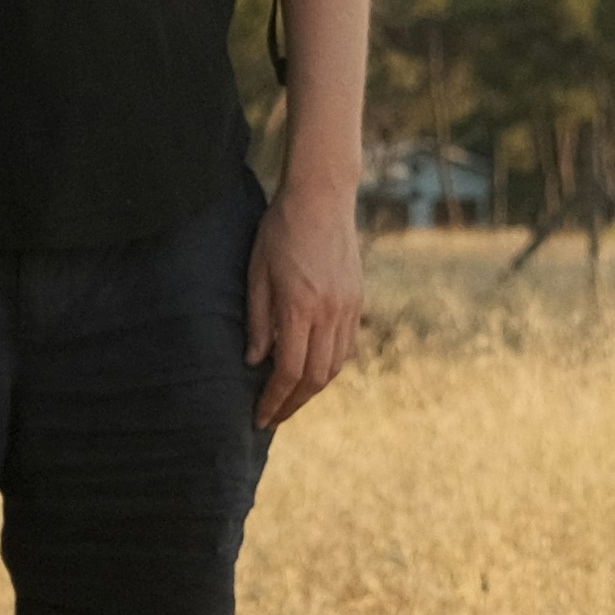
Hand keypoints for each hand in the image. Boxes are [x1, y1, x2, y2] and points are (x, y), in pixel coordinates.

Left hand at [247, 181, 364, 429]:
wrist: (323, 197)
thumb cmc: (281, 229)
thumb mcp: (257, 272)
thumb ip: (257, 320)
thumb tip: (256, 362)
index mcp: (300, 306)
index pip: (289, 371)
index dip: (274, 400)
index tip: (259, 417)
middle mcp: (329, 312)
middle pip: (316, 378)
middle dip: (293, 404)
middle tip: (273, 417)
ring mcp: (348, 307)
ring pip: (335, 366)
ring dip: (313, 390)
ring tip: (290, 399)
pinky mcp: (358, 300)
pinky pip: (347, 346)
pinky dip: (330, 366)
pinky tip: (312, 371)